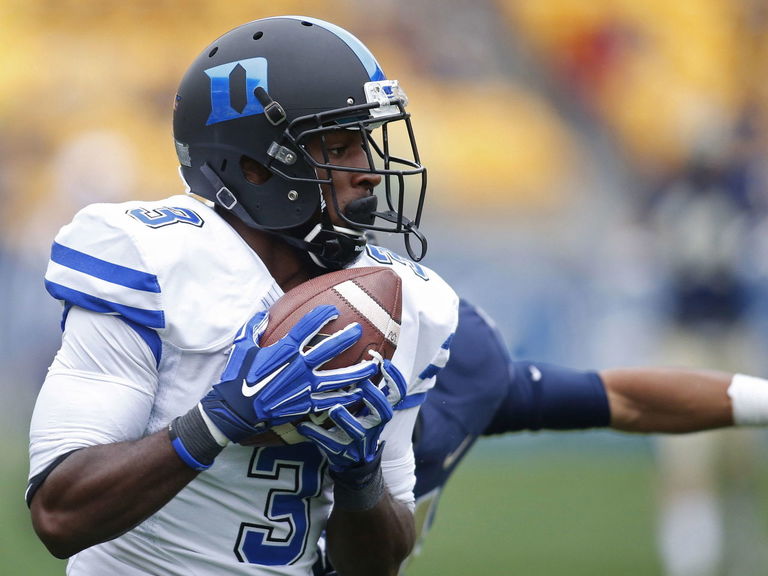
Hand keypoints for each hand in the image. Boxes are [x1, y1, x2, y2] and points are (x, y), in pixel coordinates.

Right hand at [200, 305, 378, 442]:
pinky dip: (346, 397)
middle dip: (347, 337)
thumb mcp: (241, 346)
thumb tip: (263, 314)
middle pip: (330, 349)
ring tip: (373, 365)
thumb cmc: (236, 376)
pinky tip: (360, 393)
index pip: (308, 326)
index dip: (323, 315)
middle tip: (359, 330)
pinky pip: (331, 400)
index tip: (333, 311)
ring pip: (338, 378)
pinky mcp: (305, 405)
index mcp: (284, 350)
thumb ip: (254, 328)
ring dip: (358, 371)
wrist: (234, 410)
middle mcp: (298, 367)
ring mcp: (304, 387)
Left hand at [297, 361, 407, 470]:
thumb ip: (365, 384)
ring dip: (346, 419)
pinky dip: (316, 434)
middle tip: (363, 383)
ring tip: (335, 409)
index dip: (395, 380)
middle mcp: (374, 425)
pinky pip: (328, 444)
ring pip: (356, 431)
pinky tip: (303, 425)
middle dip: (375, 398)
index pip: (397, 394)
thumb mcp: (366, 406)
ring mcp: (358, 441)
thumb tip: (362, 351)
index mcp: (380, 411)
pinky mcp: (340, 452)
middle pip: (384, 412)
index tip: (384, 362)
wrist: (352, 461)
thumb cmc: (357, 422)